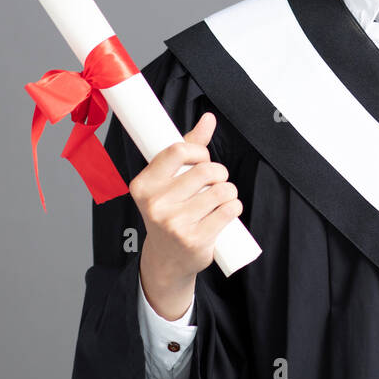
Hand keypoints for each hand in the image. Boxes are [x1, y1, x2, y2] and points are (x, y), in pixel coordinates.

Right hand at [134, 112, 242, 319]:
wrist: (167, 259)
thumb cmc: (170, 213)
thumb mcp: (169, 181)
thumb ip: (189, 147)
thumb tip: (208, 118)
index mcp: (144, 186)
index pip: (179, 151)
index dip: (199, 152)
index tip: (202, 160)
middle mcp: (155, 204)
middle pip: (206, 170)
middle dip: (219, 174)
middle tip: (215, 184)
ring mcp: (175, 224)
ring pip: (222, 190)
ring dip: (229, 192)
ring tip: (220, 200)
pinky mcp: (195, 240)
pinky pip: (229, 210)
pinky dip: (234, 207)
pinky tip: (226, 212)